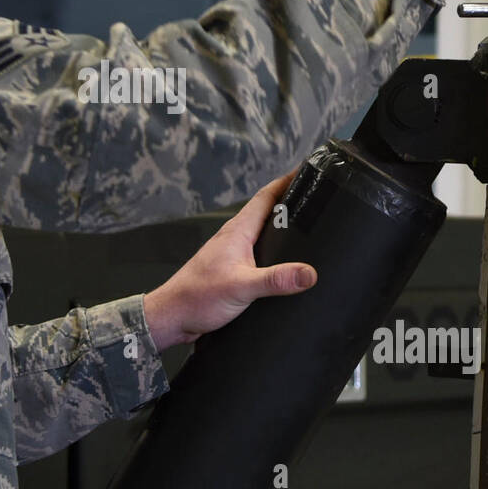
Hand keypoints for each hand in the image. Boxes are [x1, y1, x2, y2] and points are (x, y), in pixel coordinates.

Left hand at [141, 171, 316, 350]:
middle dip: (289, 203)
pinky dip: (274, 253)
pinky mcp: (232, 271)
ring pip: (262, 235)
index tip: (306, 171)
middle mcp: (235, 238)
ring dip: (281, 229)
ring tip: (306, 229)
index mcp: (237, 231)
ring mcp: (233, 254)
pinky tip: (283, 264)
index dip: (286, 182)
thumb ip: (276, 279)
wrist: (173, 317)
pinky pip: (258, 255)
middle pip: (266, 213)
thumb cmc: (197, 296)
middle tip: (314, 199)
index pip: (265, 197)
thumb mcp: (242, 286)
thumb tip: (309, 273)